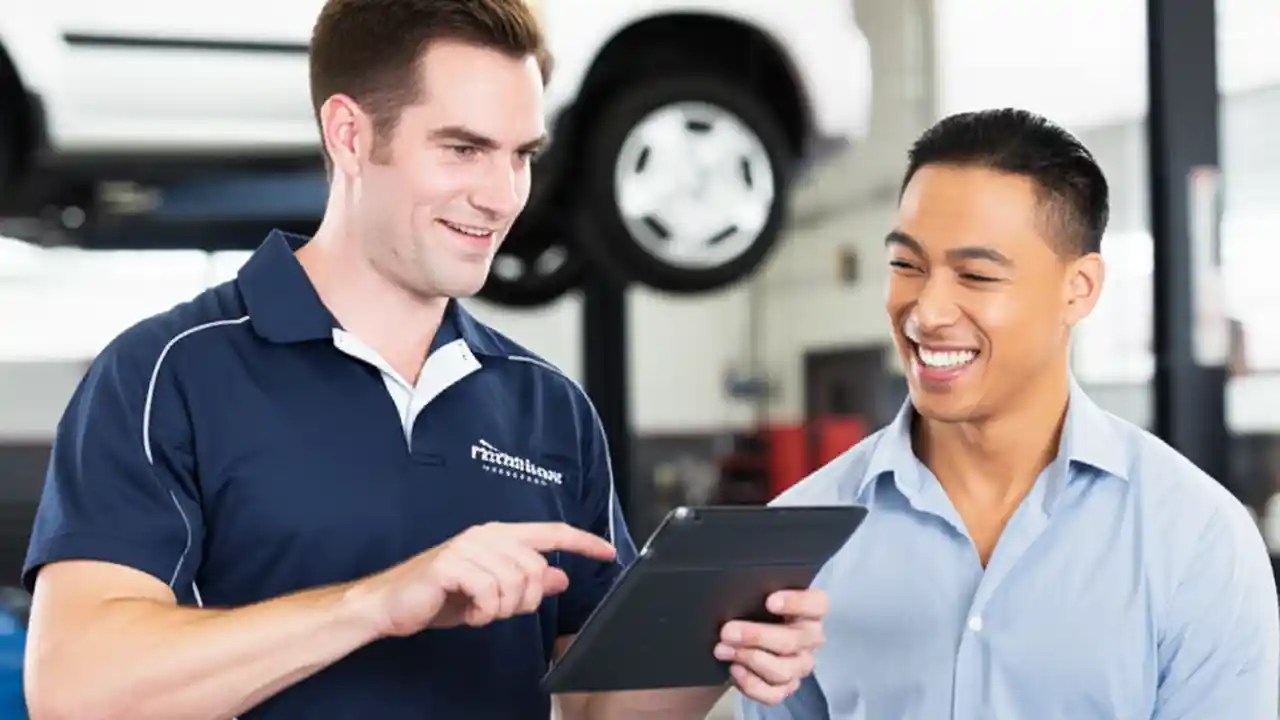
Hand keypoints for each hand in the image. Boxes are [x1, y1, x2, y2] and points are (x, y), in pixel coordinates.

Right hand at [355, 522, 616, 636]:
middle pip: (536, 568)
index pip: (551, 533)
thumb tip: (561, 578)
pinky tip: (468, 613)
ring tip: (478, 611)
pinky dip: (483, 612)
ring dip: (500, 609)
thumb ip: (526, 582)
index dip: (583, 542)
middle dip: (524, 599)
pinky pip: (490, 593)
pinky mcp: (451, 564)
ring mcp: (468, 547)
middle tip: (497, 610)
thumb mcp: (492, 591)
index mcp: (499, 536)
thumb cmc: (440, 596)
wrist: (390, 604)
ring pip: (515, 582)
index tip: (608, 552)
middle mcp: (486, 535)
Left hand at [713, 589, 828, 705]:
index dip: (796, 603)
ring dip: (748, 659)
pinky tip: (735, 669)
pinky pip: (773, 694)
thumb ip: (756, 594)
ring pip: (783, 670)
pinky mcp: (787, 687)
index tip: (769, 601)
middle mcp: (810, 639)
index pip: (817, 604)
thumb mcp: (757, 597)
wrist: (741, 637)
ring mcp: (800, 665)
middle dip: (756, 636)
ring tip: (723, 649)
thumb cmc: (754, 611)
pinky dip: (751, 684)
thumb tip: (737, 595)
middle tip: (727, 631)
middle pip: (793, 641)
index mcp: (810, 611)